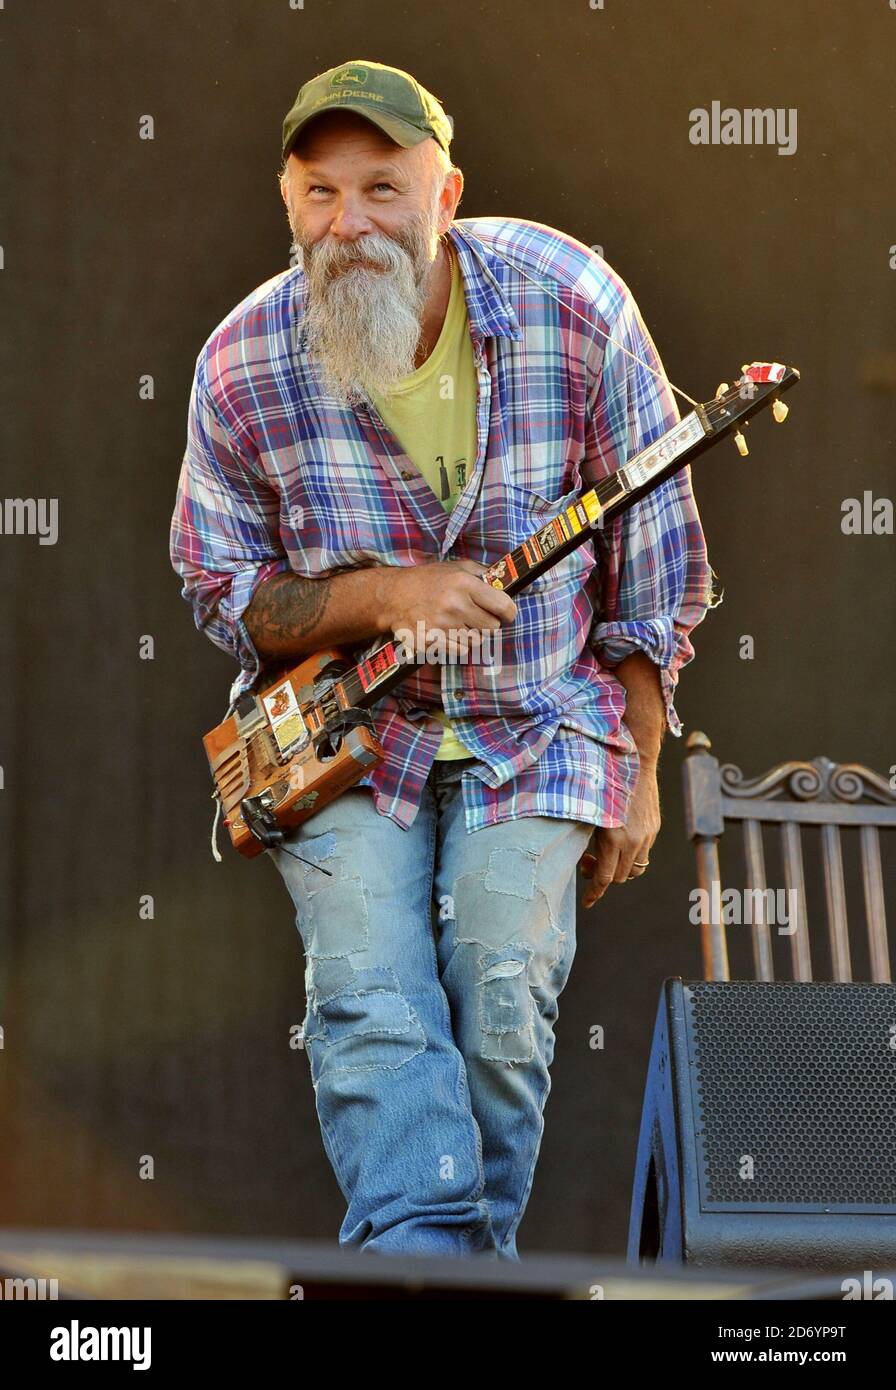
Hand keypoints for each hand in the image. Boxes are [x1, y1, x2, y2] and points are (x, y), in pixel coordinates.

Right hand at [378, 558, 517, 659]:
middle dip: (487, 623)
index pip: (503, 606)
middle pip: (492, 628)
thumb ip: (482, 574)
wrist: (393, 596)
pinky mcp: (432, 641)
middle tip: (475, 617)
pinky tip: (447, 633)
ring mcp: (442, 625)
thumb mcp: (456, 567)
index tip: (505, 614)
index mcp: (464, 583)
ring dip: (472, 635)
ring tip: (458, 623)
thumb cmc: (428, 580)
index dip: (509, 613)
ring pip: (477, 641)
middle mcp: (455, 605)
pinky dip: (457, 644)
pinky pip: (460, 651)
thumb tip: (505, 583)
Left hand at [580, 757, 660, 908]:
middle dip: (603, 877)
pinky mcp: (654, 828)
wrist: (634, 761)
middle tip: (587, 863)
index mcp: (613, 838)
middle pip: (620, 877)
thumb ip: (589, 839)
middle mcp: (633, 840)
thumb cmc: (602, 782)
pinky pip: (643, 852)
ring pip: (635, 868)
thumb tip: (582, 860)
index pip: (605, 878)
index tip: (587, 902)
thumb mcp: (589, 813)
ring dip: (619, 868)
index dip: (595, 893)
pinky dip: (630, 854)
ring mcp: (647, 835)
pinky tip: (619, 839)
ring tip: (604, 853)